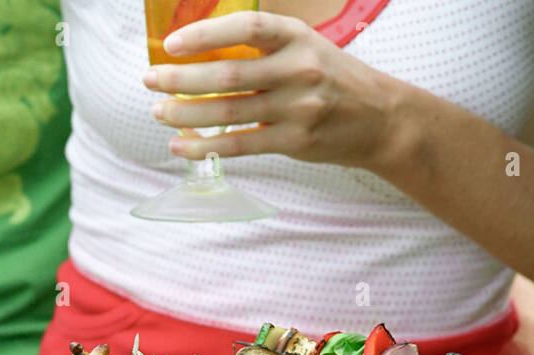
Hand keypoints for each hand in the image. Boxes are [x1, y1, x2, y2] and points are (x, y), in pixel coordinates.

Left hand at [142, 11, 401, 168]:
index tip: (172, 44)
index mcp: (297, 38)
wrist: (383, 119)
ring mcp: (297, 108)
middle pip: (228, 75)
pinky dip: (207, 145)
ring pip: (229, 111)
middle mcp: (298, 70)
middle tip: (150, 80)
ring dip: (186, 113)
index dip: (205, 35)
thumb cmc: (335, 80)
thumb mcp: (306, 48)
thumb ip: (264, 49)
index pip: (246, 30)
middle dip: (180, 79)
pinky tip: (182, 145)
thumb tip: (203, 54)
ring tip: (159, 113)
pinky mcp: (295, 141)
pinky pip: (241, 144)